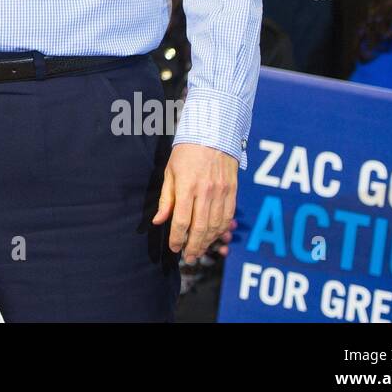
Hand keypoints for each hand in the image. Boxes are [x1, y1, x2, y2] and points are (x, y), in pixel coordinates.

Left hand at [153, 143, 238, 262]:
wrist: (213, 134)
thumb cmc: (186, 152)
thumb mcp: (170, 172)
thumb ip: (166, 199)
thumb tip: (158, 221)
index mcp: (187, 186)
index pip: (181, 220)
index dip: (176, 238)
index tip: (173, 247)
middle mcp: (206, 191)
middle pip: (200, 228)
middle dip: (193, 246)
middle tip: (188, 257)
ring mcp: (221, 192)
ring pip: (215, 226)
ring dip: (207, 242)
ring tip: (199, 250)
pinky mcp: (232, 191)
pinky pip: (227, 217)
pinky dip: (220, 230)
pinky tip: (213, 237)